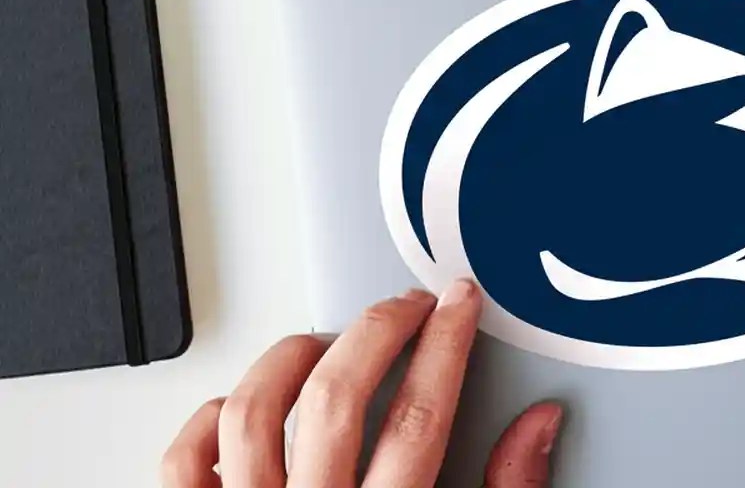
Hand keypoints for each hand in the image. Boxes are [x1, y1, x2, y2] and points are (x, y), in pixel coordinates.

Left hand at [161, 280, 561, 487]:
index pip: (420, 417)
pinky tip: (252, 401)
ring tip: (330, 341)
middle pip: (339, 397)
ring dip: (296, 356)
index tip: (459, 306)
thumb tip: (537, 427)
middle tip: (408, 306)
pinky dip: (215, 415)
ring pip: (257, 412)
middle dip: (380, 330)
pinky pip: (186, 459)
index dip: (445, 346)